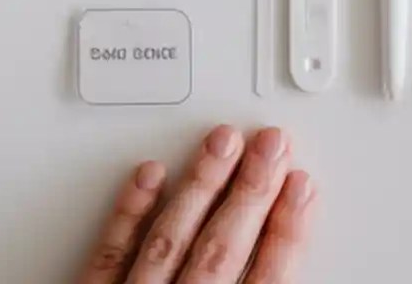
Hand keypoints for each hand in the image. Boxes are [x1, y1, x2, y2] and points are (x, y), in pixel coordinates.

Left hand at [77, 126, 316, 283]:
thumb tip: (284, 254)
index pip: (267, 279)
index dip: (288, 229)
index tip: (302, 187)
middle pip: (222, 248)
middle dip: (252, 190)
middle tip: (271, 144)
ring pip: (170, 239)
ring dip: (201, 185)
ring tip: (222, 142)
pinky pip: (110, 254)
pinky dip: (130, 213)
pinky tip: (150, 175)